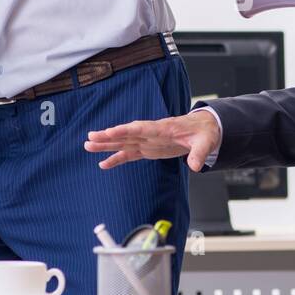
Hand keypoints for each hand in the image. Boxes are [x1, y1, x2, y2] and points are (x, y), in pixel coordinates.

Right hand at [84, 111, 219, 172]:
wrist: (202, 129)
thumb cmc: (203, 132)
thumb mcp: (206, 142)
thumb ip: (199, 153)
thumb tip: (196, 166)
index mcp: (163, 128)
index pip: (141, 128)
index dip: (125, 130)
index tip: (110, 131)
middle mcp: (151, 134)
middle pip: (126, 134)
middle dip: (108, 136)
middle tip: (90, 138)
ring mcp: (148, 141)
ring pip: (123, 143)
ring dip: (106, 145)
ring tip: (88, 146)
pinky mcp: (148, 149)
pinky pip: (129, 154)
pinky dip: (116, 159)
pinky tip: (103, 164)